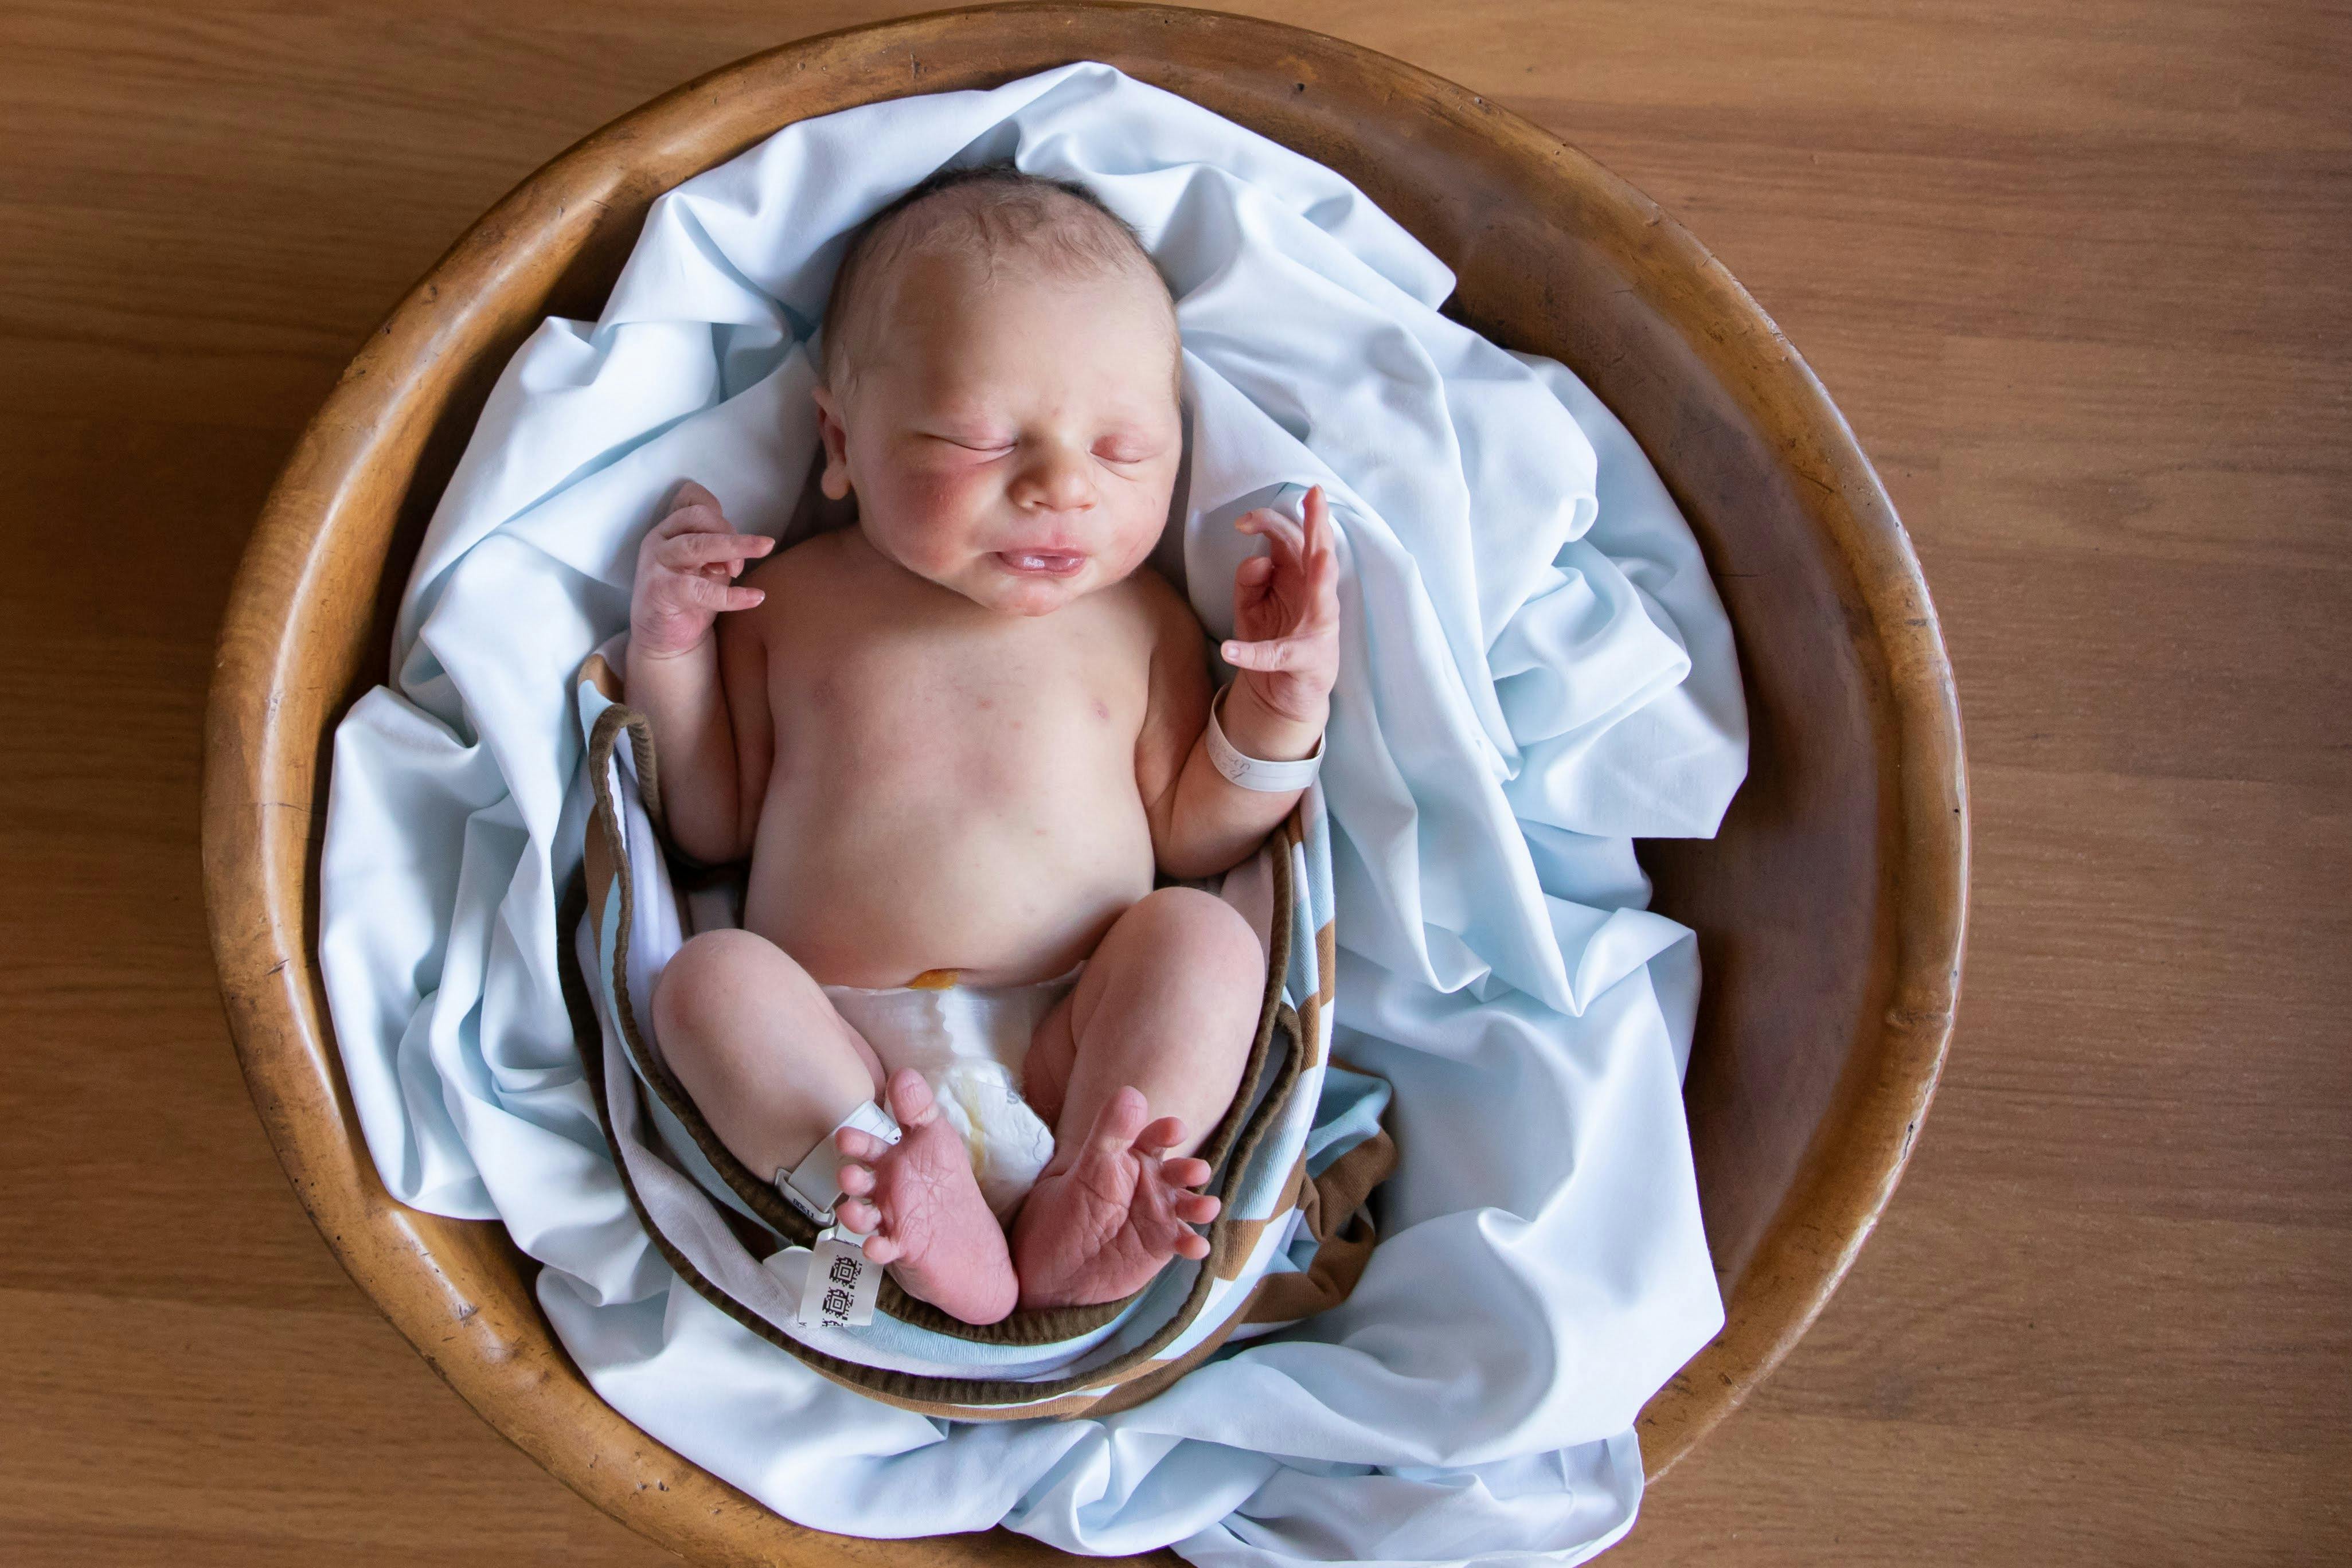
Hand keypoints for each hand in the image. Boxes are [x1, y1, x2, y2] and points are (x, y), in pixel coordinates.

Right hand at [630, 480, 774, 658]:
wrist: (664, 639)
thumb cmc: (690, 597)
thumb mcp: (708, 564)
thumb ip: (722, 548)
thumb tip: (746, 547)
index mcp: (671, 528)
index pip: (692, 498)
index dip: (721, 514)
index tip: (738, 538)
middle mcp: (659, 540)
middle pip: (698, 517)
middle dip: (731, 532)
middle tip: (755, 553)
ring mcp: (655, 564)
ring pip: (696, 545)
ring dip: (734, 548)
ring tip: (764, 550)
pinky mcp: (659, 591)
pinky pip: (699, 589)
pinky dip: (732, 595)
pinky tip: (755, 597)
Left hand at [1223, 484, 1339, 727]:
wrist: (1281, 695)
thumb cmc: (1271, 639)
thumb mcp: (1252, 604)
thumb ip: (1250, 579)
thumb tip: (1258, 560)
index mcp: (1301, 578)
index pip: (1293, 539)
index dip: (1271, 522)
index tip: (1243, 520)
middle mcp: (1317, 596)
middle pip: (1320, 553)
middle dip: (1319, 524)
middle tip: (1315, 497)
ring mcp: (1319, 627)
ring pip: (1323, 595)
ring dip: (1322, 575)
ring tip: (1318, 557)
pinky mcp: (1309, 660)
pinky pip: (1280, 654)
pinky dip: (1254, 653)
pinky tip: (1230, 651)